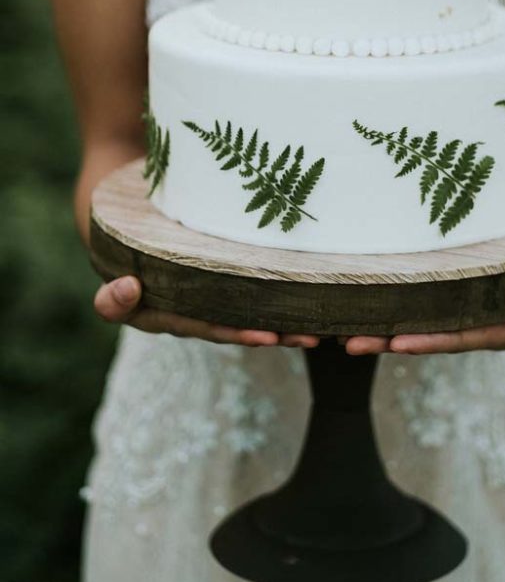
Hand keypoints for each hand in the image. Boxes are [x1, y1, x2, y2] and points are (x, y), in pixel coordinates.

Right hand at [94, 276, 319, 348]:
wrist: (131, 244)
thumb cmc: (121, 264)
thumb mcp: (110, 287)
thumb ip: (113, 299)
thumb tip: (129, 288)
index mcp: (169, 320)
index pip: (207, 328)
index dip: (237, 332)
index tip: (267, 337)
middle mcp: (195, 318)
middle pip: (238, 328)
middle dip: (273, 334)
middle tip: (307, 337)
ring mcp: (212, 304)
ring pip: (250, 316)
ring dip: (283, 326)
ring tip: (317, 332)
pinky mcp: (226, 287)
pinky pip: (253, 298)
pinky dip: (279, 304)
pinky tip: (310, 303)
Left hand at [340, 291, 504, 354]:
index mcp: (502, 330)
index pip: (461, 337)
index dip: (429, 341)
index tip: (395, 343)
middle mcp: (476, 318)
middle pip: (427, 330)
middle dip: (387, 338)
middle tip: (348, 342)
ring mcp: (460, 296)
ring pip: (416, 308)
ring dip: (381, 317)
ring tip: (341, 324)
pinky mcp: (448, 271)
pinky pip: (417, 284)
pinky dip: (391, 288)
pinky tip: (359, 287)